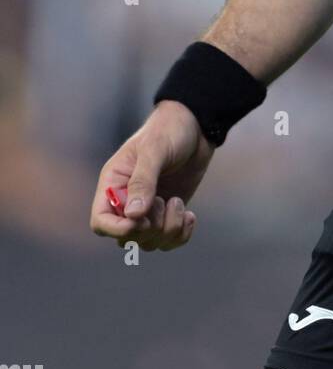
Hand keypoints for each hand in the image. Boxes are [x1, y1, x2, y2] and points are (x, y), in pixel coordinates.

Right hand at [90, 101, 215, 251]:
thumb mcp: (155, 150)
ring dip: (167, 230)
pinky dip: (180, 235)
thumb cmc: (169, 130)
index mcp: (113, 183)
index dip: (116, 229)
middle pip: (125, 239)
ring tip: (177, 202)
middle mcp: (127, 201)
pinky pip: (168, 241)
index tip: (139, 220)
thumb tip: (133, 216)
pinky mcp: (168, 213)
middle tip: (164, 200)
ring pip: (148, 242)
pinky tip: (190, 216)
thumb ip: (143, 181)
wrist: (196, 126)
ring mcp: (149, 209)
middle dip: (148, 228)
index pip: (100, 221)